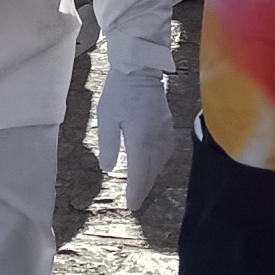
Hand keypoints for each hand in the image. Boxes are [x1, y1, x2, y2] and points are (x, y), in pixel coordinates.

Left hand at [93, 66, 175, 214]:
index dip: (135, 192)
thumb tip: (108, 169)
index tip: (131, 207)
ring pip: (159, 163)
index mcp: (140, 141)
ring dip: (150, 176)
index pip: (139, 174)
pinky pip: (165, 151)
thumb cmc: (119, 92)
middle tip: (135, 202)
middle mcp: (156, 140)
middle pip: (151, 171)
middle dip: (143, 187)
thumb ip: (108, 145)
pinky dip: (157, 162)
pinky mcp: (168, 124)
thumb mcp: (106, 119)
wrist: (140, 68)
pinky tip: (151, 163)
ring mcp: (164, 132)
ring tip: (141, 186)